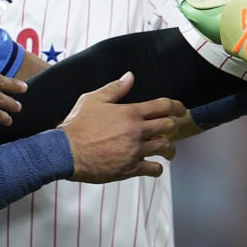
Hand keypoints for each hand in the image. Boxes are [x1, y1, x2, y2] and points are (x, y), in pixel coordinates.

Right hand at [59, 72, 180, 182]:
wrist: (65, 152)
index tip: (181, 109)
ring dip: (169, 148)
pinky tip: (154, 166)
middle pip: (169, 127)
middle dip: (172, 127)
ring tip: (168, 150)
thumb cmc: (77, 125)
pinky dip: (157, 168)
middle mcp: (137, 131)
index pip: (163, 106)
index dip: (177, 106)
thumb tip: (130, 76)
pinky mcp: (130, 168)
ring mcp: (135, 151)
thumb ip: (115, 88)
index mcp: (130, 112)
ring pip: (165, 148)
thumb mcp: (93, 99)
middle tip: (170, 129)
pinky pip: (153, 169)